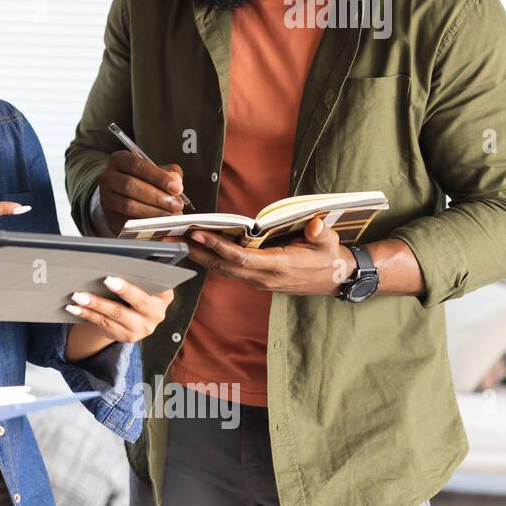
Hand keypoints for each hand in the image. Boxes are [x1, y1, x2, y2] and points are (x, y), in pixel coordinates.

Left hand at [63, 275, 173, 355]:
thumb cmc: (135, 293)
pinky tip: (74, 308)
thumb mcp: (142, 283)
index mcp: (164, 295)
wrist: (132, 320)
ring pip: (115, 315)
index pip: (153, 287)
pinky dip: (87, 314)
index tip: (111, 278)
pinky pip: (104, 324)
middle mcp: (157, 314)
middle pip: (135, 302)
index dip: (132, 284)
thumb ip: (135, 273)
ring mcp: (143, 328)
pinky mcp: (128, 337)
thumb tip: (112, 259)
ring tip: (77, 295)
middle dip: (119, 291)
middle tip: (102, 282)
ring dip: (94, 304)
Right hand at [97, 151, 185, 234]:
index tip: (176, 188)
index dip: (158, 177)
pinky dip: (143, 224)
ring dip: (152, 212)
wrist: (121, 194)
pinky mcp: (109, 216)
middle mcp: (108, 178)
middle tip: (176, 205)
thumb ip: (169, 172)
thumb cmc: (141, 180)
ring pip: (127, 205)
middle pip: (130, 186)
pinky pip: (125, 222)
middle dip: (157, 197)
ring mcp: (106, 198)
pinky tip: (158, 225)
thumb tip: (176, 181)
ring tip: (170, 215)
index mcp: (119, 160)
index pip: (137, 165)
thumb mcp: (155, 170)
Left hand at [179, 216, 356, 295]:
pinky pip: (229, 270)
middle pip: (222, 265)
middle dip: (196, 252)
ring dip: (199, 256)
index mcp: (278, 266)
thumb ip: (320, 233)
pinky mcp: (256, 279)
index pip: (240, 257)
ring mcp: (258, 281)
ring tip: (176, 241)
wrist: (334, 279)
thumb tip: (314, 225)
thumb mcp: (329, 242)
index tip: (196, 234)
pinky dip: (211, 258)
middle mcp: (263, 277)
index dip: (217, 246)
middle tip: (171, 238)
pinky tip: (196, 247)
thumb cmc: (329, 256)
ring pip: (222, 269)